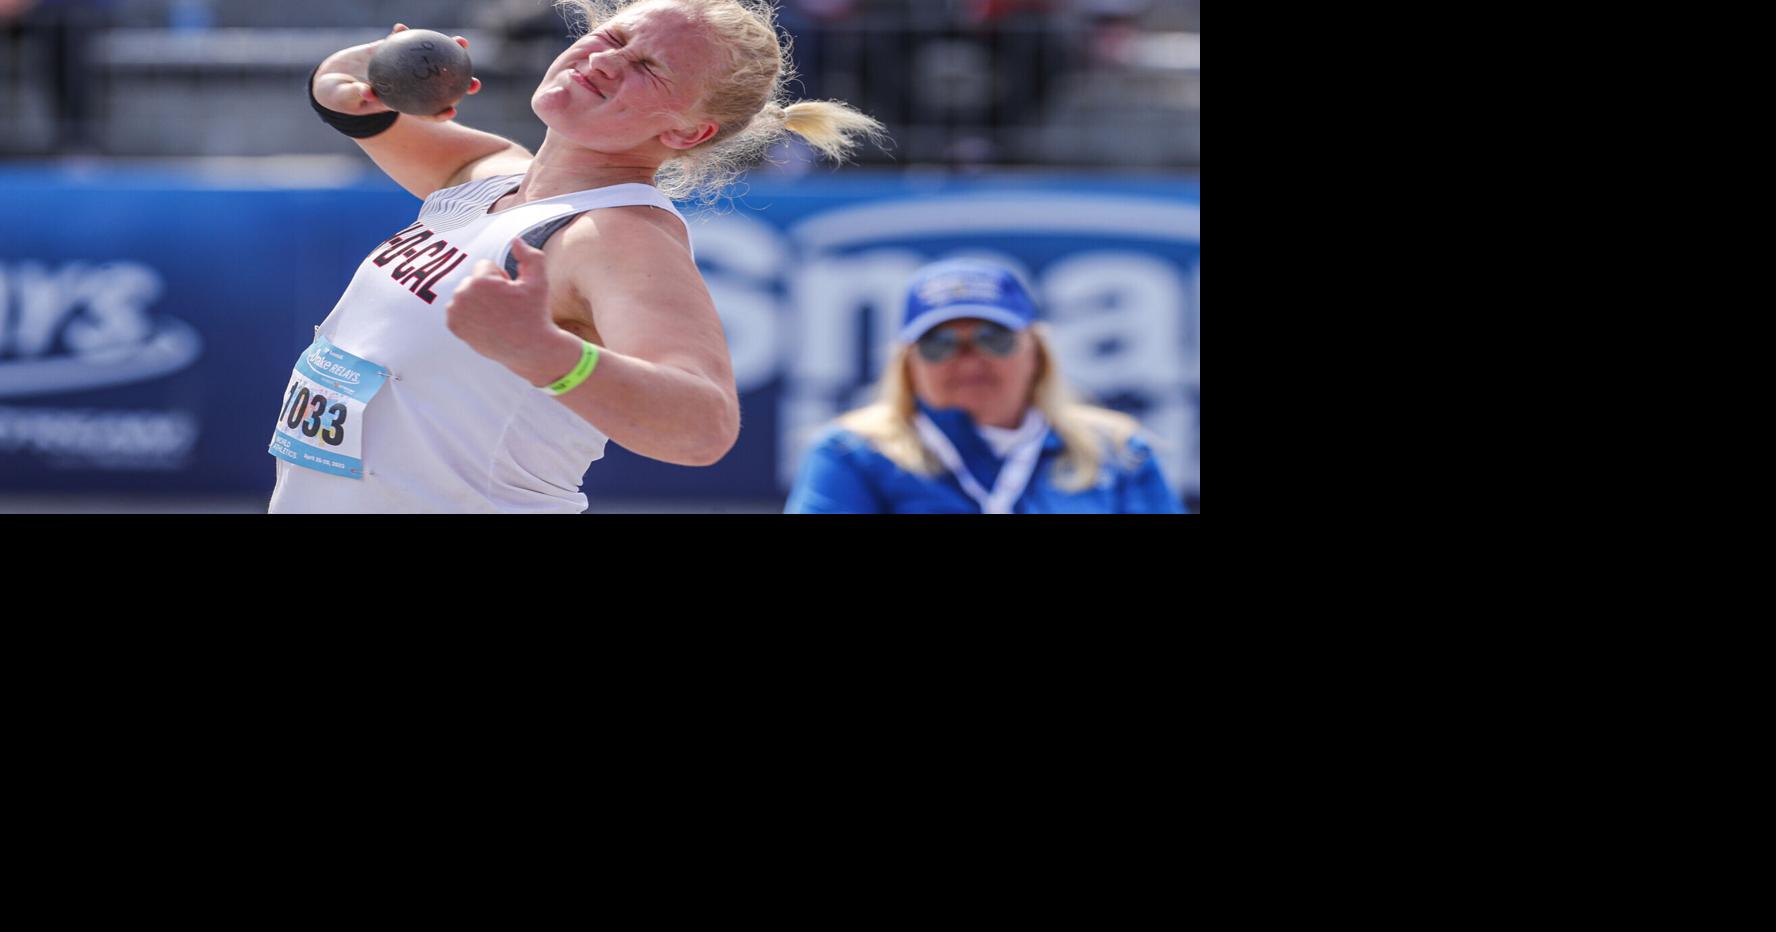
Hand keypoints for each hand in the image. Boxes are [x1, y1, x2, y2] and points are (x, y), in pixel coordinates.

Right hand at [312, 23, 481, 122]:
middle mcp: (406, 86)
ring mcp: (401, 67)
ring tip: (461, 41)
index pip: (424, 111)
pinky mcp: (389, 50)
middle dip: (459, 86)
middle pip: (438, 88)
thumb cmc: (337, 96)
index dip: (439, 113)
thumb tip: (368, 93)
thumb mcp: (342, 99)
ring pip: (428, 60)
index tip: (452, 111)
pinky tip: (402, 26)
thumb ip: (354, 97)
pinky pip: (399, 40)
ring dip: (446, 51)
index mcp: (399, 103)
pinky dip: (402, 33)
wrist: (330, 80)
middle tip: (475, 82)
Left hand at [446, 238, 583, 384]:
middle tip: (505, 308)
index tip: (511, 296)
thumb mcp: (539, 281)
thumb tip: (515, 240)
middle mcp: (463, 295)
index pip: (485, 266)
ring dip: (478, 301)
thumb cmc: (535, 314)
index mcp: (480, 281)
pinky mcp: (453, 325)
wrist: (529, 348)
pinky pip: (459, 308)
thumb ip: (530, 256)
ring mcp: (455, 312)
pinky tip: (485, 324)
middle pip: (474, 280)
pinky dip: (470, 314)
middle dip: (488, 289)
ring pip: (466, 294)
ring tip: (496, 317)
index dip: (502, 280)